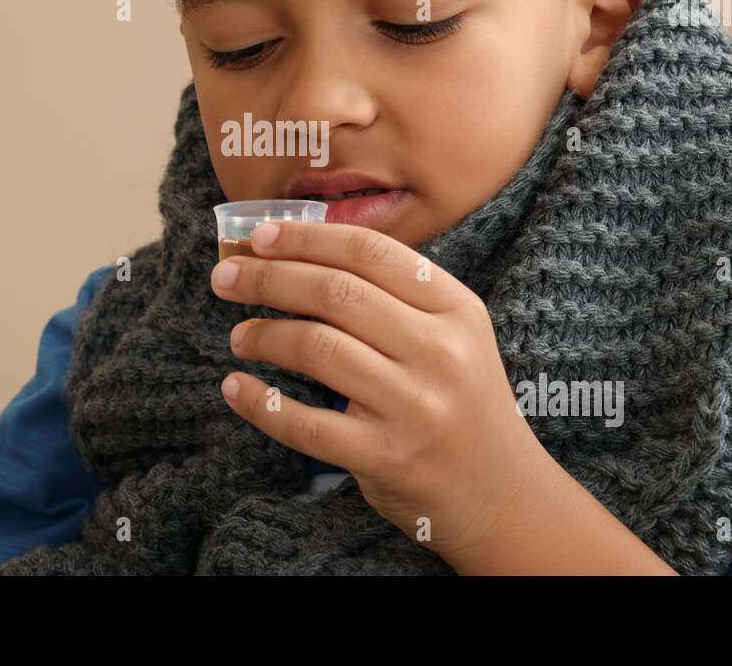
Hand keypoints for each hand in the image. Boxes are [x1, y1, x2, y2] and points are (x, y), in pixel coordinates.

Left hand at [210, 219, 541, 565]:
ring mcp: (414, 406)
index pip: (370, 253)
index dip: (307, 237)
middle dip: (268, 278)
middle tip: (227, 277)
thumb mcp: (454, 336)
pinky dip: (260, 402)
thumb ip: (395, 297)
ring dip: (263, 335)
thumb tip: (300, 253)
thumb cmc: (461, 402)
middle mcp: (439, 352)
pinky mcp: (386, 457)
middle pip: (335, 293)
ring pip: (316, 348)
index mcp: (455, 309)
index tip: (261, 235)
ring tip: (240, 336)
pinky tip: (236, 388)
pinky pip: (305, 423)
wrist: (505, 494)